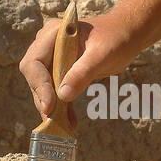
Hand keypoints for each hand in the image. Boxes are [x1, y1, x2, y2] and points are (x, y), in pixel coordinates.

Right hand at [19, 10, 135, 125]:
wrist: (127, 35)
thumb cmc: (116, 38)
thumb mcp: (101, 55)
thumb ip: (82, 73)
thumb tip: (62, 96)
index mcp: (52, 34)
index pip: (34, 62)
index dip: (39, 85)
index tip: (49, 106)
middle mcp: (47, 45)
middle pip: (35, 77)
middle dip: (43, 99)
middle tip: (52, 121)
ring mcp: (52, 58)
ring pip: (44, 87)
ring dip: (52, 107)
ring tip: (61, 126)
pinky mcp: (60, 70)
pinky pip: (56, 90)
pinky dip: (62, 107)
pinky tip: (70, 122)